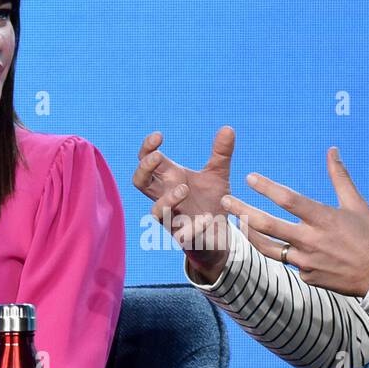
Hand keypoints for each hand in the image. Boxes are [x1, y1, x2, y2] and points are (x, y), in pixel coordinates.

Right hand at [133, 126, 235, 279]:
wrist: (221, 236)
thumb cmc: (212, 202)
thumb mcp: (218, 176)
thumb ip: (221, 154)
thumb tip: (228, 128)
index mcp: (171, 180)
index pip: (148, 161)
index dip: (147, 148)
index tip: (159, 136)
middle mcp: (166, 198)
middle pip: (140, 182)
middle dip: (145, 169)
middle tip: (159, 157)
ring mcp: (173, 219)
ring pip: (156, 211)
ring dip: (167, 200)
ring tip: (184, 188)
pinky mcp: (186, 239)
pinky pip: (183, 235)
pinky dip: (193, 227)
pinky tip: (207, 219)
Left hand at [220, 146, 368, 297]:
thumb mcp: (357, 203)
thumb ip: (340, 176)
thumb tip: (332, 150)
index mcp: (323, 218)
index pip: (288, 200)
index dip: (266, 188)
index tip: (249, 178)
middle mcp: (311, 240)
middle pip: (268, 225)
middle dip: (243, 210)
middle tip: (224, 200)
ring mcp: (306, 261)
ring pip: (268, 247)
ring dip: (249, 234)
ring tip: (237, 223)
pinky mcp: (306, 276)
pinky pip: (287, 262)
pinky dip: (281, 252)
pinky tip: (272, 244)